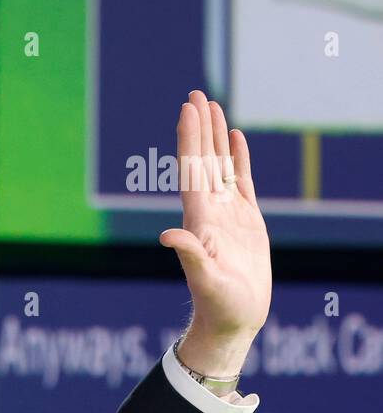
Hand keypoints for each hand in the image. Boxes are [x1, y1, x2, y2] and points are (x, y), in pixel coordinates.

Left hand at [161, 91, 271, 376]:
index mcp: (198, 218)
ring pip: (219, 165)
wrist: (233, 319)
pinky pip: (240, 181)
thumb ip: (190, 255)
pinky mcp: (246, 220)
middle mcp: (208, 210)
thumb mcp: (206, 279)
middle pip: (202, 159)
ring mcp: (227, 214)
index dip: (189, 139)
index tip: (187, 109)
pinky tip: (235, 139)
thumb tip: (168, 236)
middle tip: (196, 93)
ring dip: (215, 137)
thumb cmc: (219, 304)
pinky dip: (237, 159)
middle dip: (199, 127)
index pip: (191, 169)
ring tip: (212, 106)